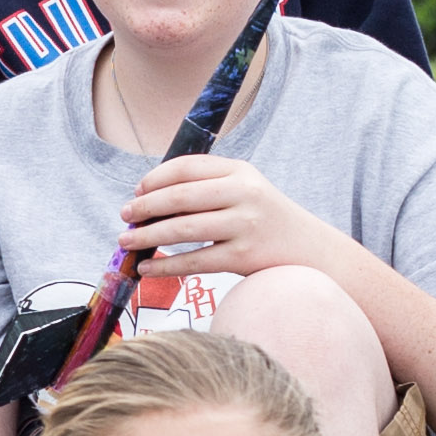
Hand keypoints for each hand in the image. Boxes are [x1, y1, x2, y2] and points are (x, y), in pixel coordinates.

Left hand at [118, 152, 326, 286]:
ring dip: (148, 236)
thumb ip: (207, 187)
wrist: (310, 251)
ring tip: (126, 241)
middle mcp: (244, 193)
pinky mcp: (244, 257)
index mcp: (240, 171)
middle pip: (181, 196)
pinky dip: (165, 265)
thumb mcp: (245, 190)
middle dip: (145, 207)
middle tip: (124, 216)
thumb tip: (149, 199)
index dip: (156, 178)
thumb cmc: (266, 220)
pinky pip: (195, 261)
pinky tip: (147, 268)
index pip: (188, 167)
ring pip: (183, 229)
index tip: (137, 191)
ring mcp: (245, 225)